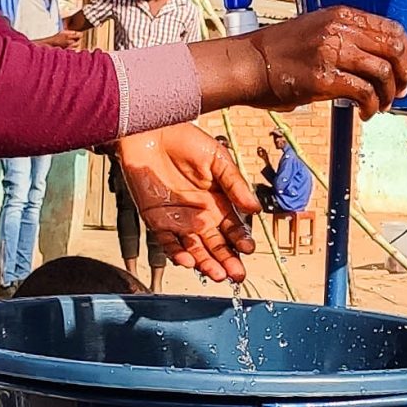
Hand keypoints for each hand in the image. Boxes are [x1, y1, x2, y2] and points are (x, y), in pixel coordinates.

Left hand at [117, 124, 258, 282]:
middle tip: (237, 275)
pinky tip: (188, 261)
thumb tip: (254, 208)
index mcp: (219, 202)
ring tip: (218, 274)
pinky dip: (177, 253)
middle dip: (228, 260)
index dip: (241, 240)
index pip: (233, 228)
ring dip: (206, 264)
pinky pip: (168, 242)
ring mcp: (179, 219)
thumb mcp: (218, 159)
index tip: (248, 249)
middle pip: (216, 245)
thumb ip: (235, 184)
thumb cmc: (186, 140)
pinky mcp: (157, 219)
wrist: (151, 130)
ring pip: (195, 249)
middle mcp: (201, 215)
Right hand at [255, 8, 406, 110]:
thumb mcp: (317, 31)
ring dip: (389, 94)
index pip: (391, 29)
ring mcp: (331, 52)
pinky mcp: (324, 78)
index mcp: (341, 15)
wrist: (248, 64)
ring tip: (381, 106)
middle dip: (403, 74)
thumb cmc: (280, 53)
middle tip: (400, 91)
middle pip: (393, 49)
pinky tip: (365, 113)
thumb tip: (379, 60)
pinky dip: (371, 106)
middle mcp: (339, 29)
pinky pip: (364, 93)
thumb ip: (346, 39)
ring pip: (382, 72)